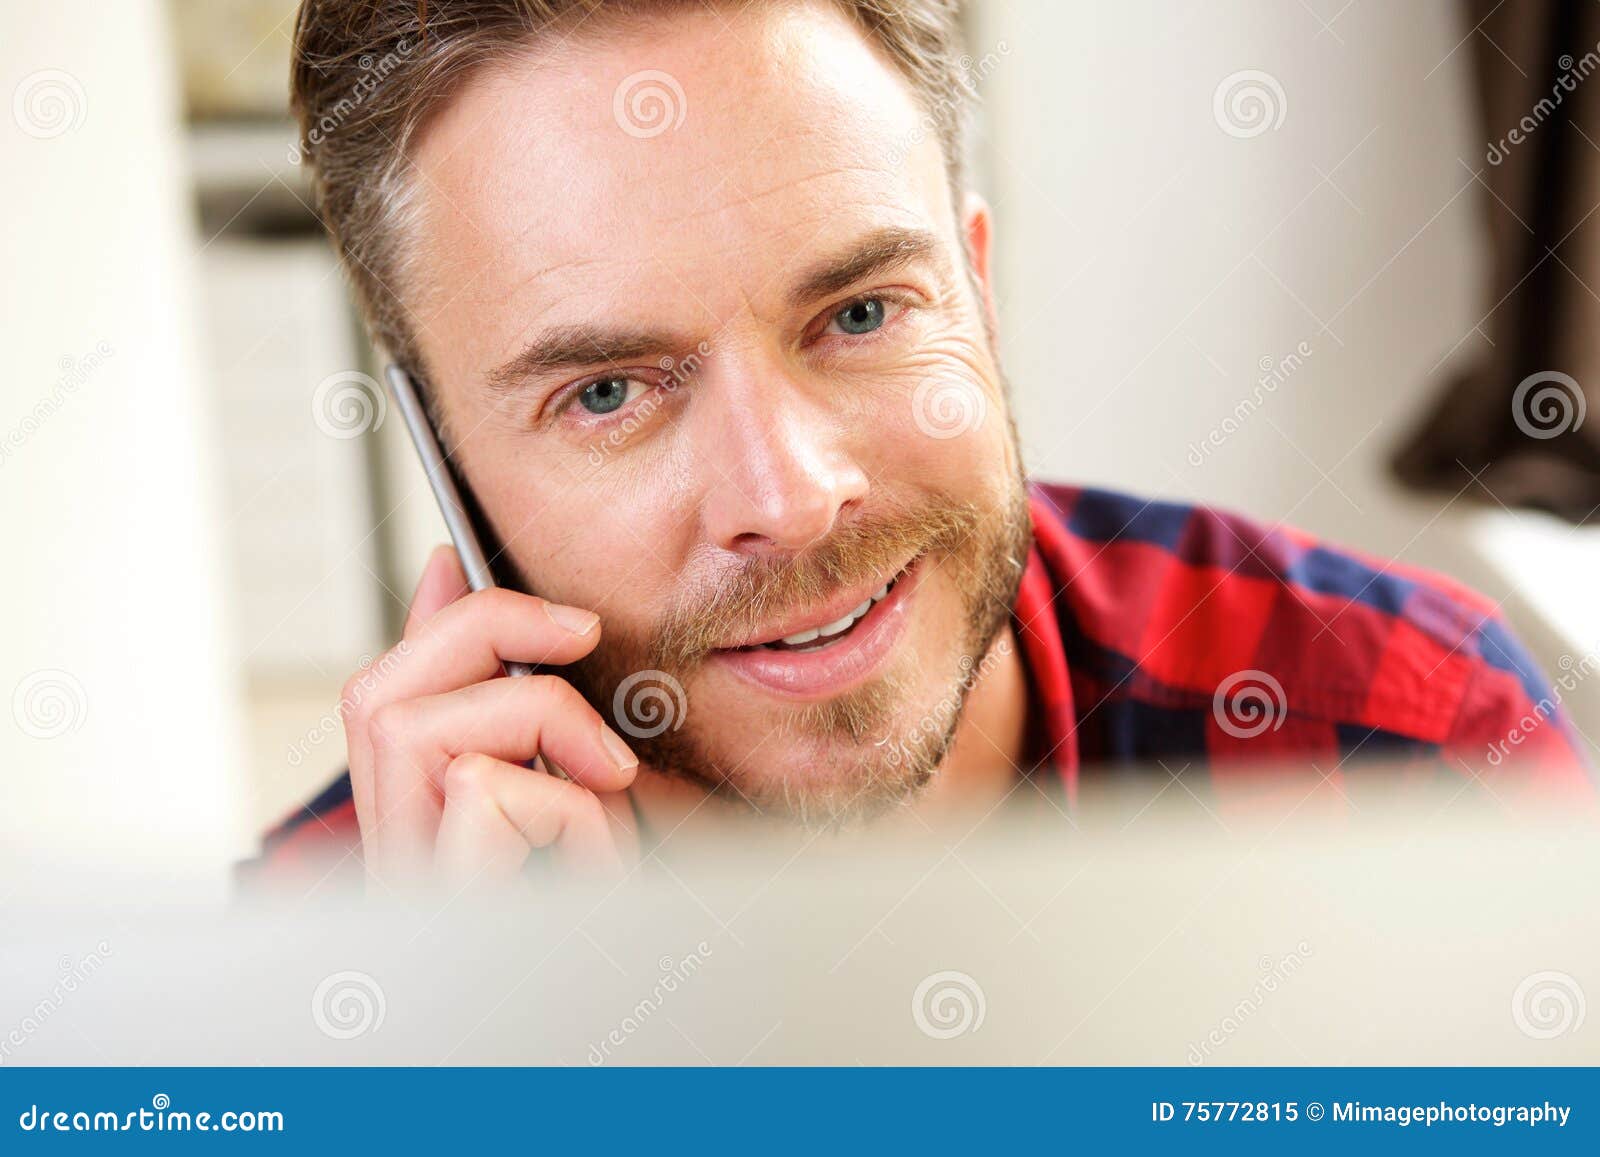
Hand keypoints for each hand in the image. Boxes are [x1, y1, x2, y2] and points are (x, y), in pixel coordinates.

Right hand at [338, 545, 639, 889]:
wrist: (667, 1033)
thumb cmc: (621, 903)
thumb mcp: (590, 790)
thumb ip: (523, 704)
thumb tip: (445, 571)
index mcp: (426, 833)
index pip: (379, 700)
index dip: (433, 620)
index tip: (483, 570)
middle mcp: (400, 864)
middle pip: (373, 695)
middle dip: (485, 630)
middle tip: (584, 637)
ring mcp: (413, 890)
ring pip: (413, 726)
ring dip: (540, 719)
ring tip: (613, 779)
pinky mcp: (446, 903)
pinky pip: (482, 788)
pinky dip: (568, 805)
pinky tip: (599, 854)